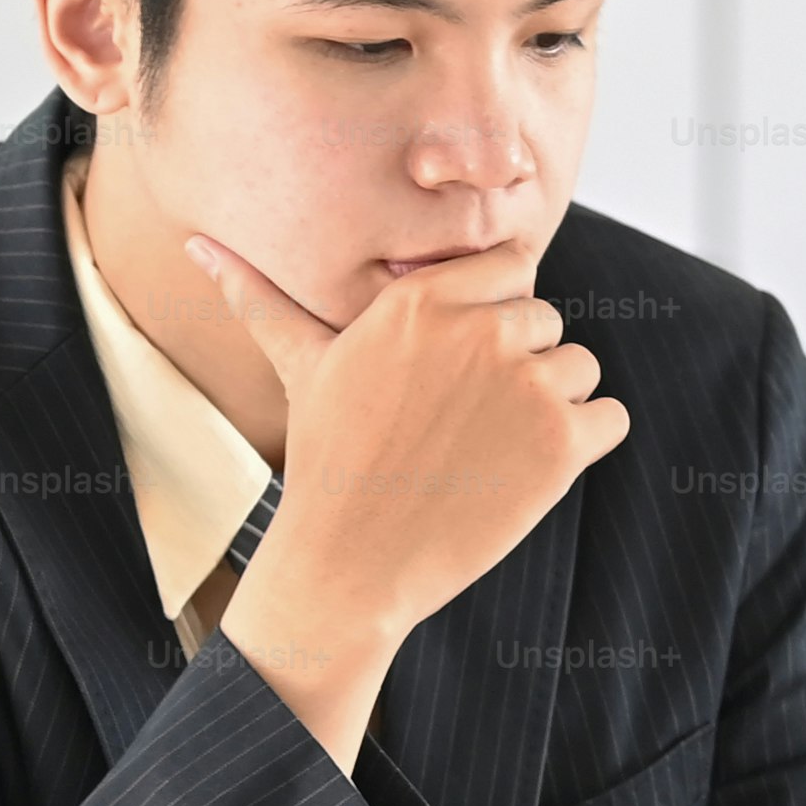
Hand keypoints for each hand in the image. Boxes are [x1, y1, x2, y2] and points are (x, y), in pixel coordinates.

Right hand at [195, 236, 628, 763]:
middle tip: (464, 420)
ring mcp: (528, 385)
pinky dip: (587, 443)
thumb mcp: (299, 364)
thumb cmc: (325, 459)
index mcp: (424, 300)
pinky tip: (530, 468)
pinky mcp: (563, 443)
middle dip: (520, 363)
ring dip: (554, 404)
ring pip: (581, 367)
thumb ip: (259, 296)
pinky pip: (611, 417)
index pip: (511, 265)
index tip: (464, 360)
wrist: (351, 563)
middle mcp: (481, 330)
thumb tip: (195, 242)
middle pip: (545, 318)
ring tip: (490, 447)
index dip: (495, 310)